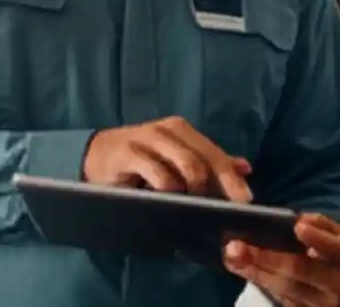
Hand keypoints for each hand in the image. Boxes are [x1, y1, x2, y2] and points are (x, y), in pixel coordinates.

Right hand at [81, 116, 252, 201]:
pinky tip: (173, 202)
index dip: (232, 178)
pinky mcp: (127, 154)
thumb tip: (245, 168)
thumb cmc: (139, 160)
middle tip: (227, 209)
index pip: (214, 154)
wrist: (93, 156)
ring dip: (197, 188)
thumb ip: (207, 163)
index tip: (246, 200)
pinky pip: (156, 172)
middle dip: (220, 185)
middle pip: (203, 158)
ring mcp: (147, 140)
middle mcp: (168, 131)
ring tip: (203, 209)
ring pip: (185, 164)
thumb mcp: (173, 159)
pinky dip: (169, 188)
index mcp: (182, 131)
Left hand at [223, 213, 339, 306]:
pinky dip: (259, 282)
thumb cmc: (334, 245)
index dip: (318, 239)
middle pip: (300, 270)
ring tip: (232, 256)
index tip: (298, 227)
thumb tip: (300, 222)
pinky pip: (280, 300)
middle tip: (237, 245)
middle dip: (266, 257)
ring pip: (285, 288)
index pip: (335, 248)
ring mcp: (324, 305)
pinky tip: (243, 269)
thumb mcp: (335, 229)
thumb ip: (320, 223)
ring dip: (254, 271)